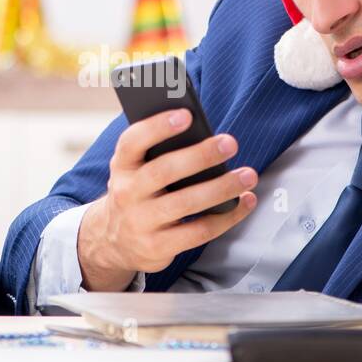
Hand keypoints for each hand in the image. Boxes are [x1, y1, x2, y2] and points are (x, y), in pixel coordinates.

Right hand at [76, 108, 257, 290]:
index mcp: (123, 166)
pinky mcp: (158, 247)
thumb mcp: (136, 169)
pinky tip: (244, 203)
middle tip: (229, 143)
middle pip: (164, 171)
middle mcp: (127, 193)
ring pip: (185, 203)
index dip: (157, 127)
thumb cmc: (139, 193)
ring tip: (247, 176)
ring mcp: (140, 223)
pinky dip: (226, 217)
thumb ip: (159, 151)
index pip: (133, 141)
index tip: (186, 115)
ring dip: (221, 188)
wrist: (114, 241)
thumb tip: (204, 134)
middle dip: (199, 156)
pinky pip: (198, 232)